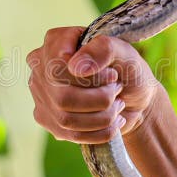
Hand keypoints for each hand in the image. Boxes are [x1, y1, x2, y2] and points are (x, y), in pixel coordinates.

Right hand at [26, 26, 160, 143]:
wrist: (135, 97)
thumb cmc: (127, 68)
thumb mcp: (123, 51)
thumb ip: (102, 50)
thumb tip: (74, 68)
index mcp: (55, 41)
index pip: (58, 65)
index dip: (90, 77)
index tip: (113, 75)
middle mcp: (41, 68)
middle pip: (62, 96)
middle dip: (99, 99)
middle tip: (117, 90)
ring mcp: (42, 96)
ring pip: (66, 119)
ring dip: (102, 116)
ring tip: (117, 105)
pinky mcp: (50, 121)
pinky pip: (71, 135)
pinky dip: (100, 131)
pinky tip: (114, 121)